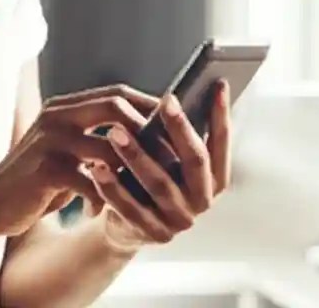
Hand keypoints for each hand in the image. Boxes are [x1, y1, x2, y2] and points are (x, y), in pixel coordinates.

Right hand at [0, 85, 157, 236]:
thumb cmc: (36, 181)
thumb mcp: (65, 151)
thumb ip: (94, 138)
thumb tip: (144, 139)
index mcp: (65, 107)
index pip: (117, 93)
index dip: (148, 106)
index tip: (173, 127)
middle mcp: (57, 115)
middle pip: (115, 106)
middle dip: (147, 131)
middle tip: (170, 158)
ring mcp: (50, 140)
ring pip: (107, 145)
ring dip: (131, 169)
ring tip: (145, 189)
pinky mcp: (45, 169)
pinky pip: (89, 180)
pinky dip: (100, 199)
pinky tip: (97, 215)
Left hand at [87, 80, 231, 251]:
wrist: (127, 225)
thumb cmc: (153, 178)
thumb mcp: (170, 160)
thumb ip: (177, 137)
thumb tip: (177, 97)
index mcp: (215, 179)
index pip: (221, 143)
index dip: (221, 114)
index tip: (217, 84)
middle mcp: (203, 201)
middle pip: (195, 161)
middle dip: (181, 129)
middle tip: (167, 101)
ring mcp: (179, 220)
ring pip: (159, 184)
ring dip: (137, 156)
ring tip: (116, 131)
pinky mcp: (152, 233)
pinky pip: (130, 208)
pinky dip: (113, 187)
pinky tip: (97, 166)